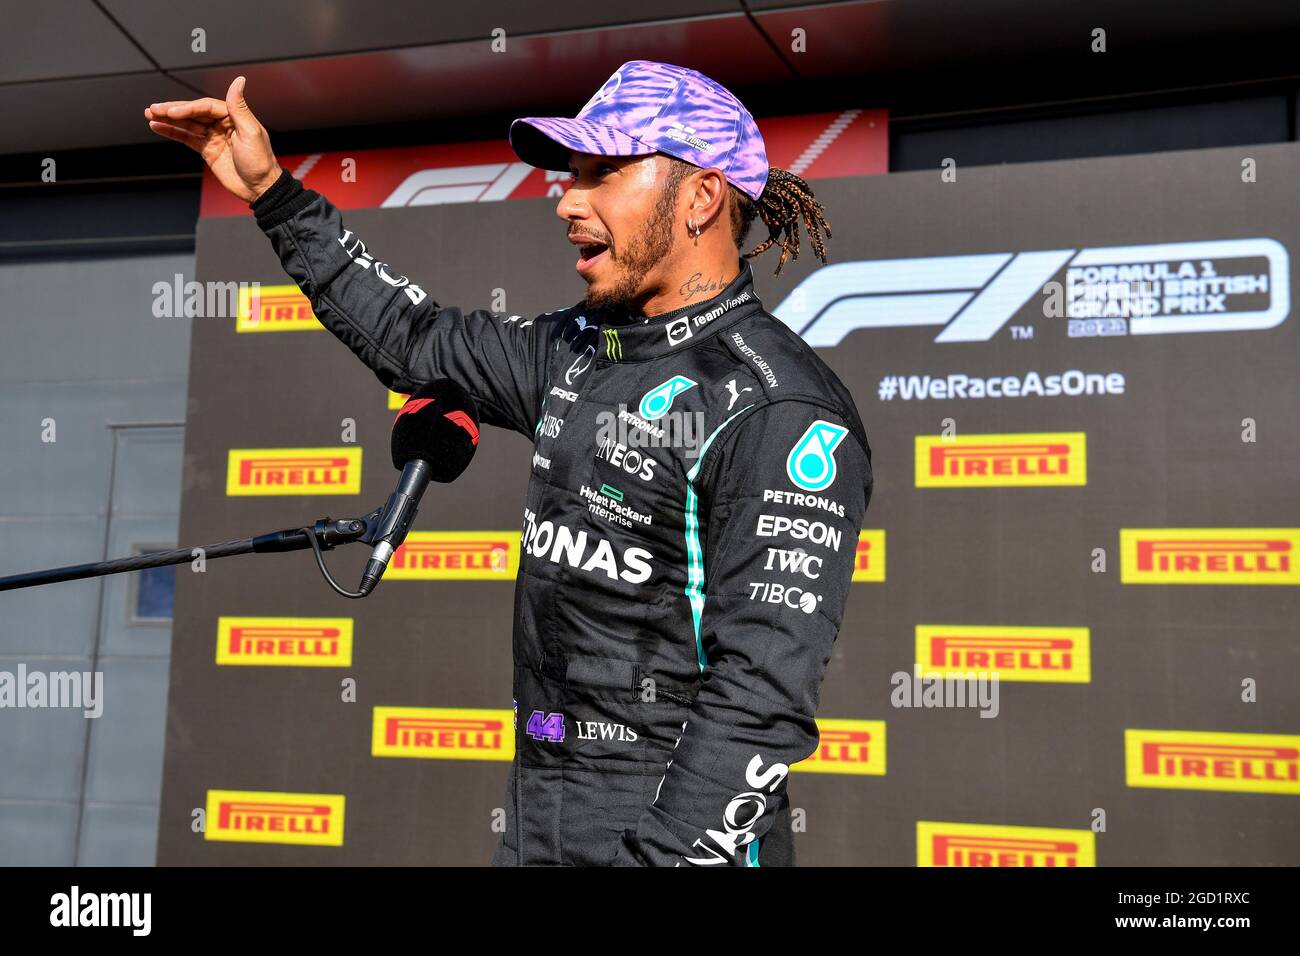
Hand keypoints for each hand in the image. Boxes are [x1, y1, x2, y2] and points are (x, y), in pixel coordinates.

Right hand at [144, 76, 282, 202]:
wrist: (260, 188)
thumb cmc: (261, 162)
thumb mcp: (251, 132)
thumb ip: (239, 107)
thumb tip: (239, 81)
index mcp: (233, 116)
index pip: (205, 106)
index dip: (187, 108)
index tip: (172, 111)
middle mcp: (222, 123)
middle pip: (193, 112)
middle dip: (172, 110)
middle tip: (153, 109)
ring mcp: (213, 136)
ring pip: (187, 124)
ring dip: (168, 119)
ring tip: (150, 114)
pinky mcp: (207, 149)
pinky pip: (186, 137)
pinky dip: (172, 132)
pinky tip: (157, 127)